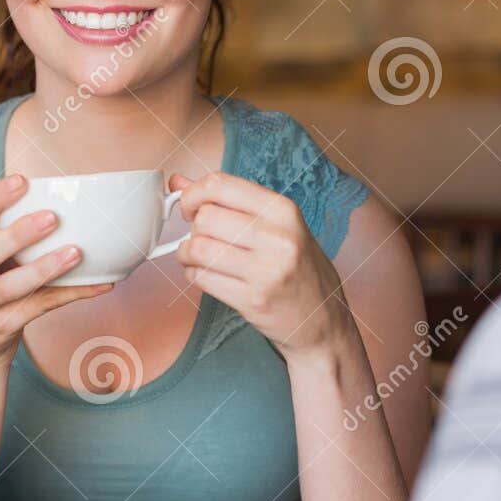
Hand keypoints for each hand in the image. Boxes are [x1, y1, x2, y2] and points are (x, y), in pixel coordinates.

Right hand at [0, 174, 112, 366]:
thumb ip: (9, 230)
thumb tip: (71, 197)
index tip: (21, 180)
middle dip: (17, 235)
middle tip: (51, 217)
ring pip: (9, 287)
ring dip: (43, 269)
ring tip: (74, 253)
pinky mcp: (3, 326)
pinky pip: (41, 307)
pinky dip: (72, 294)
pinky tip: (101, 284)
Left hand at [169, 169, 350, 358]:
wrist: (323, 319)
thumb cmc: (298, 268)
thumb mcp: (277, 225)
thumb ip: (228, 201)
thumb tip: (178, 182)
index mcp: (283, 210)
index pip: (220, 185)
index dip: (193, 194)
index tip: (190, 206)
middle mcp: (277, 237)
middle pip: (205, 217)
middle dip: (192, 228)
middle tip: (200, 236)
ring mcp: (266, 271)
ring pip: (199, 248)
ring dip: (187, 253)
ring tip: (198, 257)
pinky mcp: (253, 300)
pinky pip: (202, 278)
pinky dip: (193, 274)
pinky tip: (204, 273)